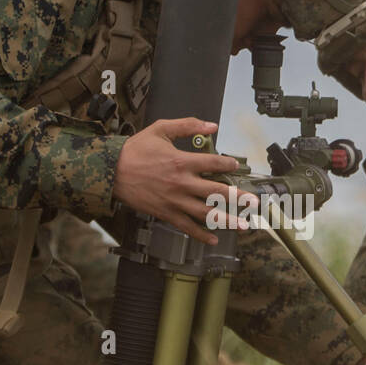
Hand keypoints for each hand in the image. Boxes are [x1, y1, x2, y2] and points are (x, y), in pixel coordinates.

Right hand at [113, 118, 250, 244]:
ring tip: (243, 225)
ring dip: (226, 220)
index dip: (229, 164)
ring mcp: (174, 201)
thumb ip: (187, 126)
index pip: (214, 163)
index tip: (236, 165)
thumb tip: (212, 125)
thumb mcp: (160, 129)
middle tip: (254, 203)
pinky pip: (187, 227)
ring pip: (206, 213)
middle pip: (216, 192)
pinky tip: (214, 239)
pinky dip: (201, 235)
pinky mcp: (165, 213)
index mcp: (182, 161)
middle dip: (238, 198)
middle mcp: (181, 183)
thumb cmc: (135, 150)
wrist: (111, 171)